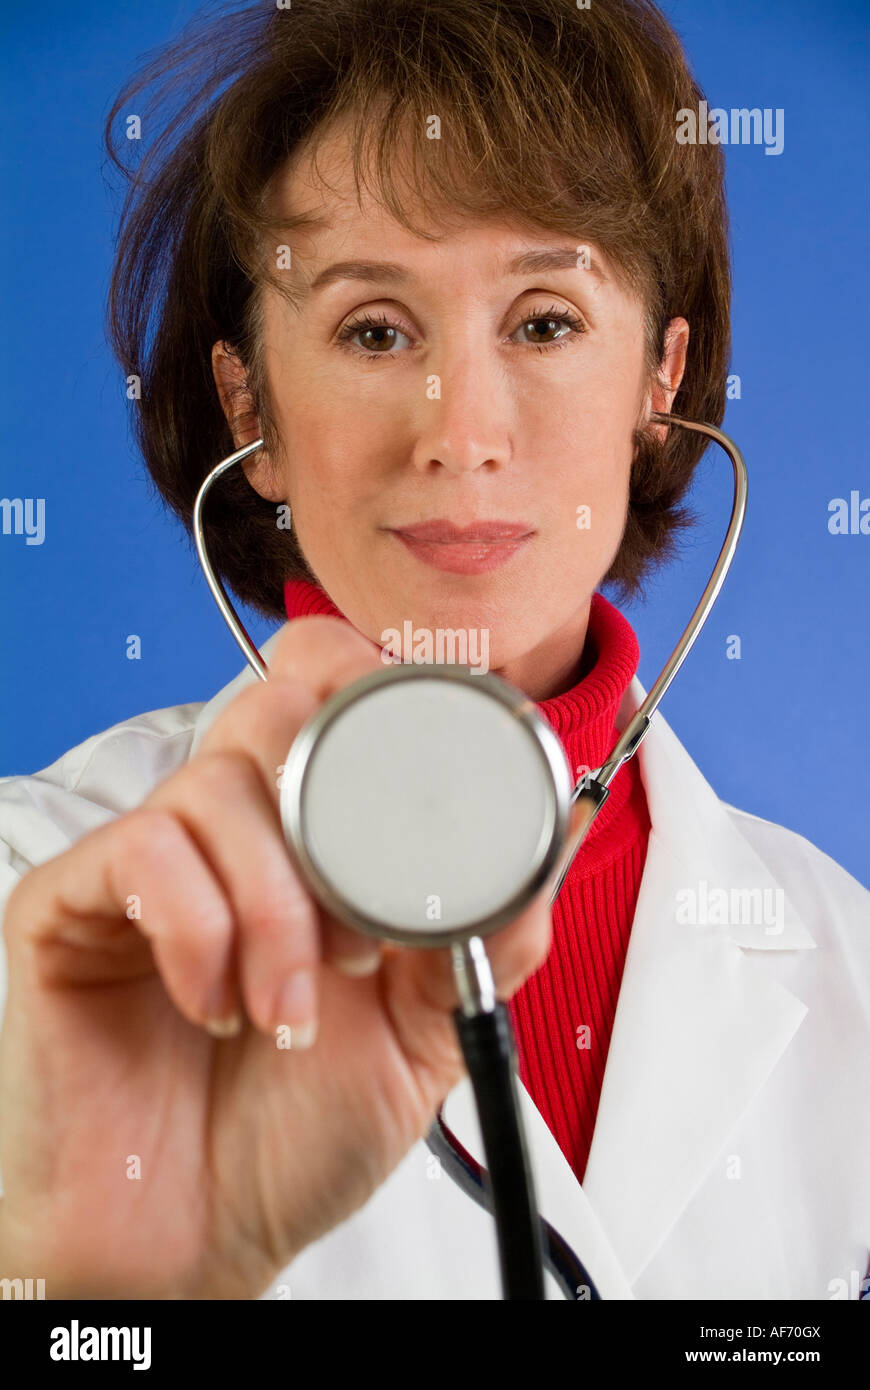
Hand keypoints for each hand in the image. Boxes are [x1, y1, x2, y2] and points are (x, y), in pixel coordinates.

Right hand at [0, 617, 552, 1297]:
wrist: (198, 1238)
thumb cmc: (295, 1132)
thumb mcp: (421, 1032)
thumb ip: (484, 936)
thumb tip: (557, 837)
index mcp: (309, 842)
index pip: (329, 691)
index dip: (378, 681)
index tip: (437, 734)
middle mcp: (229, 834)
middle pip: (275, 703)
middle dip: (339, 808)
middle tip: (363, 926)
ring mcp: (148, 862)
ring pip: (219, 783)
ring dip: (282, 905)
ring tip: (297, 1002)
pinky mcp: (72, 904)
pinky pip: (145, 854)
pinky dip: (204, 933)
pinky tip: (219, 1007)